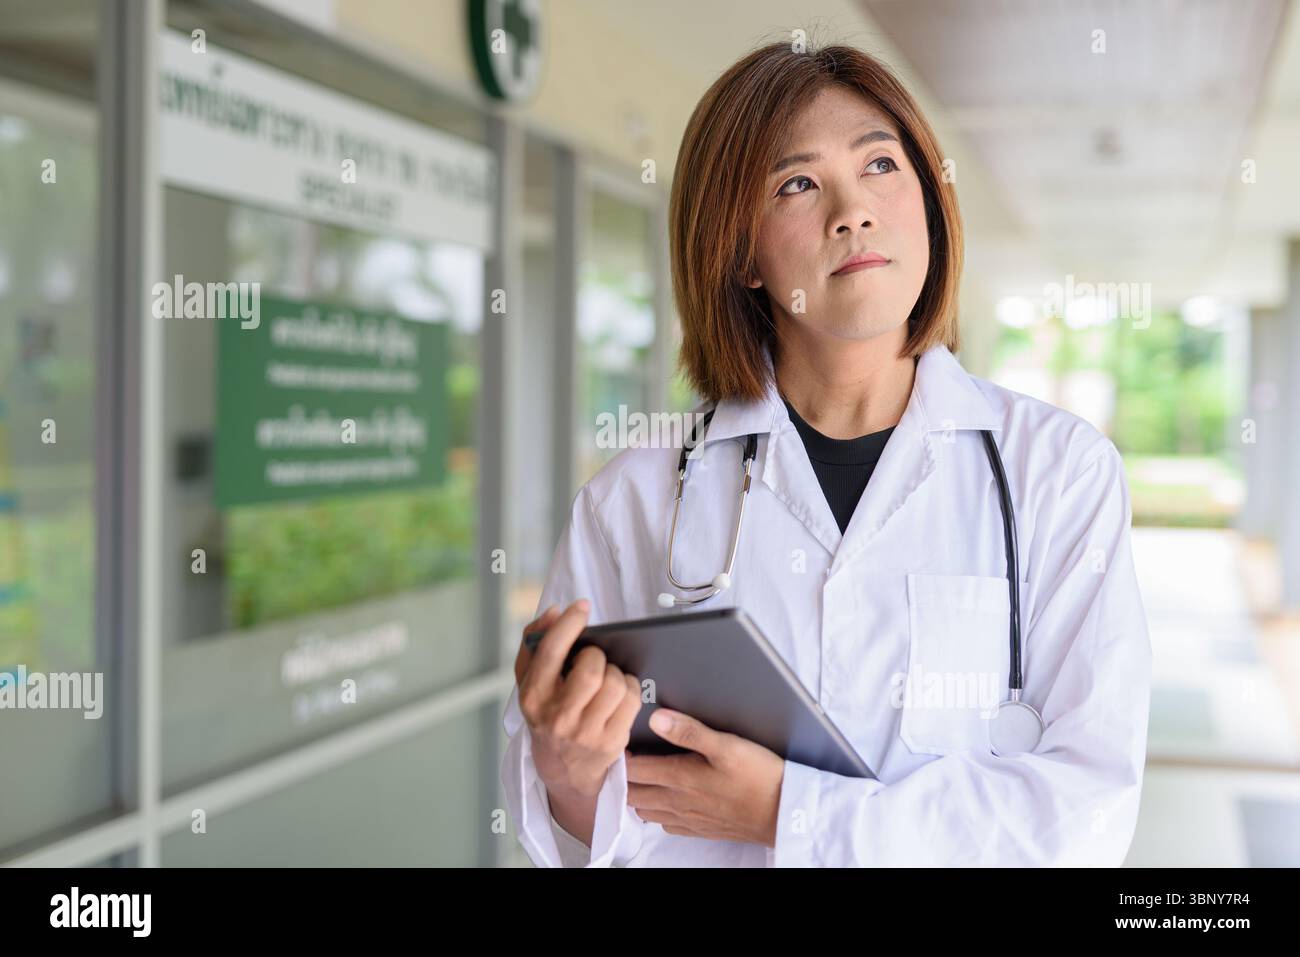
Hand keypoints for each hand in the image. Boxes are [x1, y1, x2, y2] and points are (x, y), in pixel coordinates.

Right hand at [514, 600, 642, 799]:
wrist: (562, 770)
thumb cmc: (547, 714)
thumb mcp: (529, 682)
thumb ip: (534, 642)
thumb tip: (553, 612)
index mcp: (533, 696)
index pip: (551, 651)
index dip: (569, 624)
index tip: (581, 608)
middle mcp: (557, 716)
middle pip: (592, 668)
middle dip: (598, 655)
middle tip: (595, 659)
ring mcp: (585, 733)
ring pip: (616, 684)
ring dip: (617, 673)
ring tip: (608, 677)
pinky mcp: (610, 742)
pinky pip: (632, 701)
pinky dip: (630, 689)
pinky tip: (620, 693)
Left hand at [626, 708, 784, 847]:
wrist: (782, 813)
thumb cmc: (758, 777)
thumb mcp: (727, 745)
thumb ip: (689, 731)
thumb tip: (656, 719)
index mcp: (679, 778)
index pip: (632, 770)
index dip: (620, 756)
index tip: (619, 741)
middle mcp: (677, 802)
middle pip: (631, 793)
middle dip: (622, 776)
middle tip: (623, 758)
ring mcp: (687, 818)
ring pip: (645, 810)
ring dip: (637, 794)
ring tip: (641, 776)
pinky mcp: (698, 829)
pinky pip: (664, 824)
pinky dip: (656, 811)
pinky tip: (665, 798)